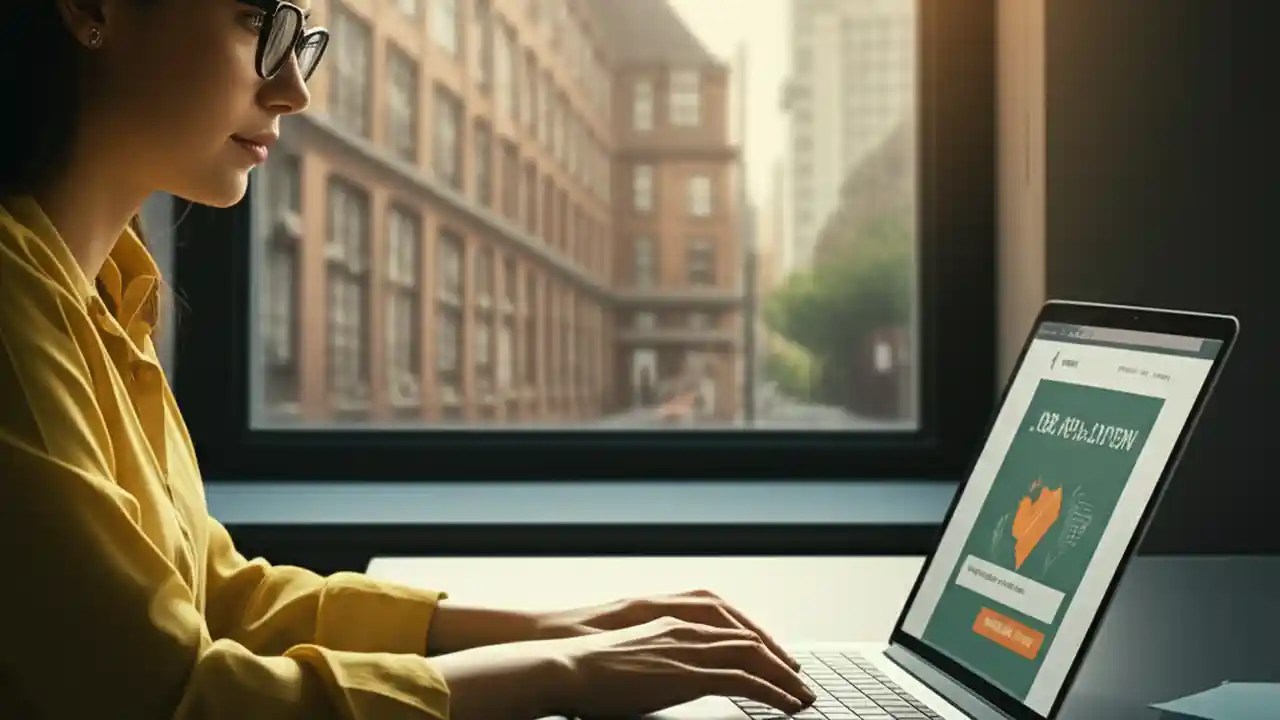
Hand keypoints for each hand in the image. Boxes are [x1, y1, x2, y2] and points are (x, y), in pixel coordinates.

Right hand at [547, 615, 816, 718]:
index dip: (760, 647)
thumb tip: (668, 675)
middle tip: (800, 682)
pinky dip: (771, 693)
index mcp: (673, 623)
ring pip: (754, 658)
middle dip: (780, 661)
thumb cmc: (588, 667)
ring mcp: (689, 650)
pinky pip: (743, 682)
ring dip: (784, 678)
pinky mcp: (688, 674)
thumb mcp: (631, 655)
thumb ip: (657, 659)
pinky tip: (786, 706)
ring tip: (803, 697)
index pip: (730, 631)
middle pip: (749, 640)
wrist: (568, 665)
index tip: (777, 664)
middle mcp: (687, 630)